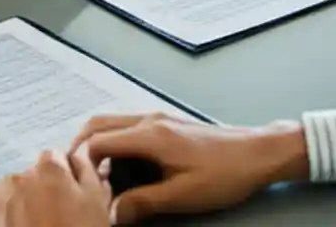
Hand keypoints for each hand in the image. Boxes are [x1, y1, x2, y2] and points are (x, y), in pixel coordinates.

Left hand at [0, 150, 109, 226]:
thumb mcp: (98, 204)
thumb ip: (88, 172)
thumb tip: (80, 158)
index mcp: (50, 170)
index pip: (56, 156)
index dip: (64, 175)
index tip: (69, 193)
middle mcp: (20, 177)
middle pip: (31, 174)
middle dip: (41, 189)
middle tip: (53, 216)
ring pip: (9, 190)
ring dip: (18, 201)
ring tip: (32, 226)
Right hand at [71, 113, 309, 224]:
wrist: (259, 153)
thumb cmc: (226, 173)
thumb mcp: (182, 196)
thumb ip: (142, 203)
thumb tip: (110, 214)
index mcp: (150, 135)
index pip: (96, 141)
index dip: (80, 164)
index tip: (80, 187)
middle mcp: (150, 121)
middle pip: (98, 125)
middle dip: (80, 150)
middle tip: (76, 179)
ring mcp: (159, 120)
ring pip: (113, 125)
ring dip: (98, 147)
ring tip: (97, 179)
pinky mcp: (168, 126)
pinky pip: (129, 129)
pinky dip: (115, 145)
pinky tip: (122, 170)